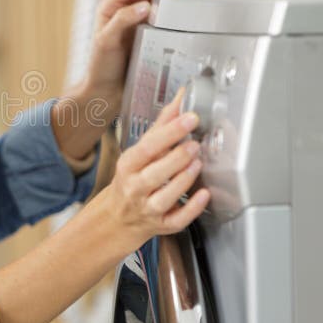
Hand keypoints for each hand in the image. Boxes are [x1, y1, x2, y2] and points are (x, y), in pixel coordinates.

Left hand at [84, 0, 182, 99]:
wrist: (106, 91)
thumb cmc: (101, 67)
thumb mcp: (107, 41)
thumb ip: (123, 20)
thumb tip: (145, 5)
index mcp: (109, 8)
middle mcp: (122, 11)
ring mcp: (134, 21)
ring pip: (153, 0)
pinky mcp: (145, 32)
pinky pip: (158, 15)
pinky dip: (169, 9)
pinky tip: (178, 7)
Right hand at [92, 89, 209, 252]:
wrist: (119, 216)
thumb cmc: (132, 178)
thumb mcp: (141, 152)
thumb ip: (163, 126)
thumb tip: (182, 97)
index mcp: (128, 165)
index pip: (147, 147)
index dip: (169, 132)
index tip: (190, 117)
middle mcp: (135, 187)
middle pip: (154, 173)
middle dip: (177, 157)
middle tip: (195, 143)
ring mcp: (148, 208)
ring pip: (165, 196)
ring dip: (184, 179)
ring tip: (198, 163)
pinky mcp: (161, 224)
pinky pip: (177, 219)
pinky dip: (191, 208)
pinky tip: (203, 194)